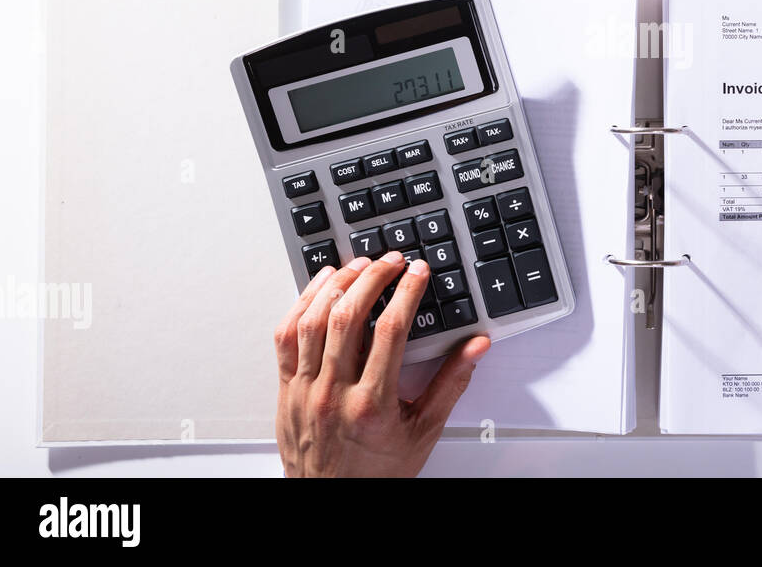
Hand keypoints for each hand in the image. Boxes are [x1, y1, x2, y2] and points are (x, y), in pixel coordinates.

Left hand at [273, 251, 489, 476]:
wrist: (332, 500)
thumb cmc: (376, 472)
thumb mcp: (424, 430)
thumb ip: (451, 383)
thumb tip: (475, 347)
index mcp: (372, 404)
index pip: (390, 331)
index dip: (406, 292)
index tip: (417, 272)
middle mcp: (334, 393)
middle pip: (349, 316)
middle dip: (373, 278)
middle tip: (391, 260)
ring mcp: (306, 389)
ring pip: (314, 321)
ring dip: (337, 285)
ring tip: (358, 266)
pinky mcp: (287, 388)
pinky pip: (286, 337)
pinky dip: (301, 305)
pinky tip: (319, 289)